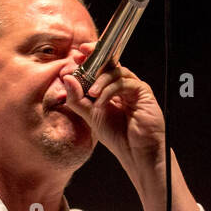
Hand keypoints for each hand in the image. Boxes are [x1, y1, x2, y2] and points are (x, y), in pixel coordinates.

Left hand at [62, 54, 164, 173]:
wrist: (136, 153)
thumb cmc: (118, 137)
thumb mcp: (91, 116)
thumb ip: (77, 99)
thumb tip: (67, 78)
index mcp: (111, 90)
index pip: (100, 68)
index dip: (88, 60)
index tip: (75, 56)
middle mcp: (123, 86)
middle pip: (109, 63)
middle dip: (94, 58)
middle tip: (80, 57)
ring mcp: (134, 88)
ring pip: (115, 71)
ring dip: (100, 80)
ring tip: (91, 94)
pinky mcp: (143, 92)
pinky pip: (124, 83)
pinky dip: (109, 90)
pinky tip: (101, 101)